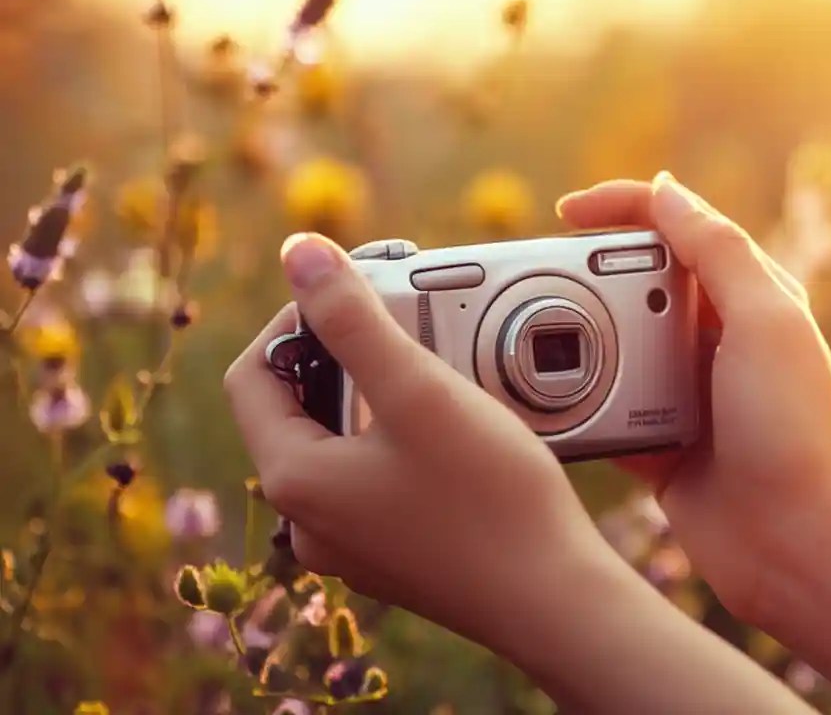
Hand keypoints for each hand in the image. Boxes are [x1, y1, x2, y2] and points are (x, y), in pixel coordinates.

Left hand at [225, 232, 815, 713]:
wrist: (557, 600)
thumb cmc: (491, 498)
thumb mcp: (419, 392)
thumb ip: (353, 318)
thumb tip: (299, 252)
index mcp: (295, 479)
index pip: (252, 375)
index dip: (296, 321)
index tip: (358, 297)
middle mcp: (310, 522)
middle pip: (299, 409)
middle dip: (347, 357)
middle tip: (406, 328)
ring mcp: (352, 546)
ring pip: (343, 444)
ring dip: (380, 397)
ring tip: (439, 373)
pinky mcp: (396, 556)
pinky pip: (379, 480)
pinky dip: (405, 442)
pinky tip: (458, 432)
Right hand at [557, 172, 830, 623]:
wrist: (790, 542)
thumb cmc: (789, 429)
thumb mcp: (763, 320)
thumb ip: (717, 249)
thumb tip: (665, 188)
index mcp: (746, 297)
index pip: (676, 228)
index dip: (621, 207)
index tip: (565, 212)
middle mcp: (714, 338)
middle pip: (636, 281)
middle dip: (588, 273)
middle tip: (542, 279)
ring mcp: (683, 390)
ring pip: (612, 344)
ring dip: (577, 337)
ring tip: (539, 339)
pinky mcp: (657, 440)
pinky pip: (603, 406)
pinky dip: (575, 399)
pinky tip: (544, 395)